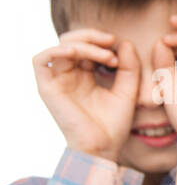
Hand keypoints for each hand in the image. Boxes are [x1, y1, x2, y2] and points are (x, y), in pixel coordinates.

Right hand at [33, 30, 140, 161]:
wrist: (103, 148)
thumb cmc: (114, 124)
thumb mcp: (128, 91)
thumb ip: (129, 67)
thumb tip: (124, 42)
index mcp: (85, 74)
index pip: (87, 45)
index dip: (102, 40)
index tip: (121, 45)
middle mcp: (69, 75)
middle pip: (72, 40)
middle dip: (92, 36)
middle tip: (112, 41)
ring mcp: (57, 80)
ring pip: (61, 46)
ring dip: (83, 44)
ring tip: (105, 55)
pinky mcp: (46, 88)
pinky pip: (40, 60)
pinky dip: (56, 50)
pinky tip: (77, 53)